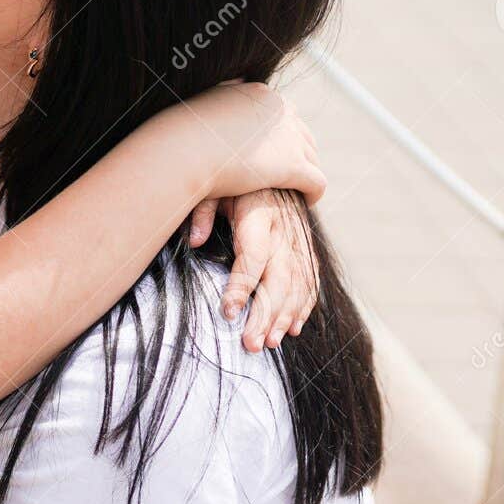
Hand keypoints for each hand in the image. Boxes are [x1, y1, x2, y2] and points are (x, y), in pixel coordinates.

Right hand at [182, 82, 324, 205]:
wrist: (184, 151)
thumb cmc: (184, 131)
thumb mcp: (207, 100)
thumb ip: (226, 92)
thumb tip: (237, 82)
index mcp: (262, 95)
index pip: (284, 113)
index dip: (282, 133)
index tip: (275, 149)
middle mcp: (281, 111)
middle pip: (303, 135)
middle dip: (299, 153)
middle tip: (292, 171)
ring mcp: (289, 138)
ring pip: (312, 158)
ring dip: (307, 173)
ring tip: (300, 188)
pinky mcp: (293, 166)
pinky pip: (316, 182)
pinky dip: (313, 192)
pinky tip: (306, 200)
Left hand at [193, 192, 318, 351]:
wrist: (276, 159)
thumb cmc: (236, 177)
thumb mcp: (215, 185)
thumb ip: (203, 211)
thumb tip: (194, 240)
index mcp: (260, 216)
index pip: (252, 257)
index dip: (241, 286)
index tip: (227, 312)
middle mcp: (284, 231)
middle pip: (279, 279)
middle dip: (265, 315)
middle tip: (251, 345)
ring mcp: (299, 240)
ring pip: (297, 285)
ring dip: (284, 317)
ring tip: (268, 343)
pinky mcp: (305, 247)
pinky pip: (310, 280)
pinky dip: (303, 307)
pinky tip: (291, 329)